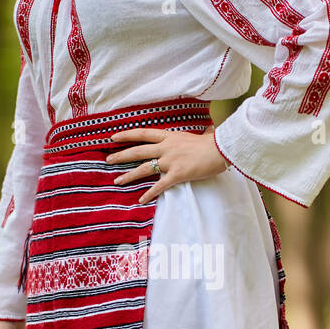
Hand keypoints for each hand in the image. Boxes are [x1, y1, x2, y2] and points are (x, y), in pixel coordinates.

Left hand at [105, 126, 229, 203]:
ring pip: (144, 168)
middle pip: (138, 151)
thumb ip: (199, 133)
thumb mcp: (202, 134)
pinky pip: (159, 186)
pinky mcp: (177, 174)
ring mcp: (170, 161)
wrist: (222, 150)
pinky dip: (150, 193)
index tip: (113, 137)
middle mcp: (166, 147)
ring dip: (129, 175)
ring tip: (117, 181)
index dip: (126, 135)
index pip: (142, 133)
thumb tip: (209, 128)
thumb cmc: (214, 143)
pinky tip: (141, 199)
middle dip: (121, 156)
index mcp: (169, 136)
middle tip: (108, 160)